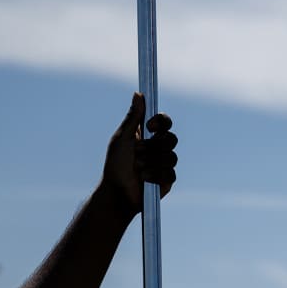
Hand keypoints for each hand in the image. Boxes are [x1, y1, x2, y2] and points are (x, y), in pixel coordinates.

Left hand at [102, 92, 177, 209]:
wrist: (117, 193)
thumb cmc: (115, 165)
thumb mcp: (122, 138)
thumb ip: (132, 117)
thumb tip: (139, 94)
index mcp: (149, 136)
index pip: (165, 122)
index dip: (161, 122)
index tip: (149, 127)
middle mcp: (159, 148)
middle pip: (172, 138)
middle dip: (155, 147)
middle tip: (139, 153)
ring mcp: (165, 164)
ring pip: (172, 157)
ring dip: (152, 163)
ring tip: (138, 169)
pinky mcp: (168, 180)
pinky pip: (170, 173)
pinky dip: (155, 176)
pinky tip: (144, 179)